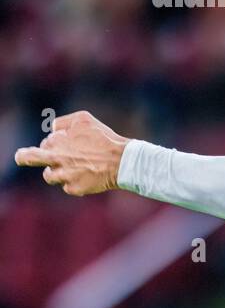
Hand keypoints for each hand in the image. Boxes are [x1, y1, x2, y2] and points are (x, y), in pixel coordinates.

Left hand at [14, 111, 128, 195]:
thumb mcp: (84, 119)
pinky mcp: (74, 188)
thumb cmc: (104, 138)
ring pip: (50, 176)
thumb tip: (52, 130)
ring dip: (57, 172)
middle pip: (28, 158)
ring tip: (72, 169)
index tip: (60, 144)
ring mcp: (64, 175)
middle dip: (23, 157)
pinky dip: (75, 182)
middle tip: (20, 157)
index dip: (54, 142)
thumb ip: (63, 122)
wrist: (122, 161)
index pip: (45, 143)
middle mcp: (55, 159)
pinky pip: (67, 187)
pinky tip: (88, 177)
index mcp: (55, 141)